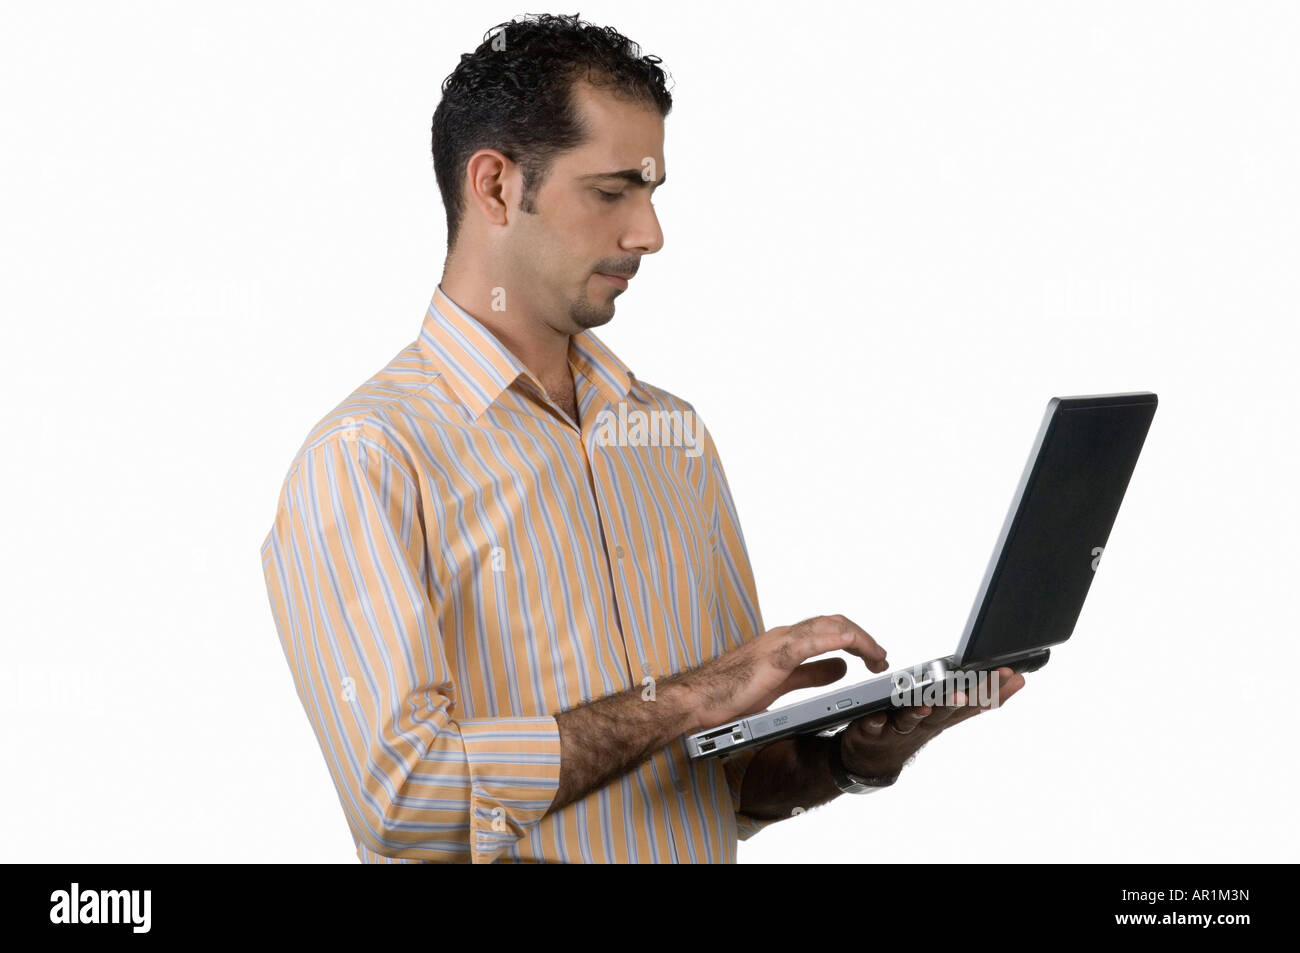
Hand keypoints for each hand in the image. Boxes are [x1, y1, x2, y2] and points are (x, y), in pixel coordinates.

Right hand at [684, 614, 887, 731]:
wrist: (696, 700)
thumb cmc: (730, 692)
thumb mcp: (783, 684)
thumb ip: (812, 674)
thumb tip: (841, 669)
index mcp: (786, 642)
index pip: (830, 629)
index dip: (857, 639)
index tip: (874, 657)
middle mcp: (784, 635)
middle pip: (834, 622)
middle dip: (864, 637)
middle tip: (882, 658)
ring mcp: (778, 643)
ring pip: (827, 626)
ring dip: (858, 637)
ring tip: (877, 654)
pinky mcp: (772, 657)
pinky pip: (808, 641)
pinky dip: (833, 637)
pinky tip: (850, 642)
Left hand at [838, 667, 1026, 779]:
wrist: (876, 758)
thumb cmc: (918, 728)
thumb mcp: (952, 713)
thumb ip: (982, 698)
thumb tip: (1017, 680)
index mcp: (944, 716)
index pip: (972, 702)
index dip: (991, 690)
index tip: (1010, 674)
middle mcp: (925, 724)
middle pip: (944, 713)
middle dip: (956, 702)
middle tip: (966, 692)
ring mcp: (899, 730)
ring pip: (910, 721)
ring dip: (918, 713)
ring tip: (925, 704)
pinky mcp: (871, 731)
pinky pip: (872, 726)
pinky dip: (874, 721)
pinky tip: (877, 715)